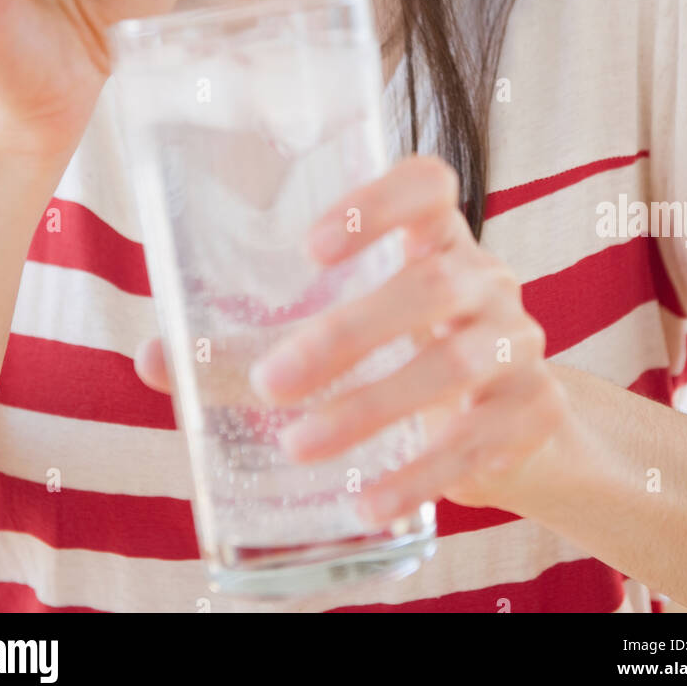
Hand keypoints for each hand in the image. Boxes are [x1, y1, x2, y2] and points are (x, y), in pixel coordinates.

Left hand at [135, 154, 569, 525]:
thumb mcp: (346, 334)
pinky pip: (479, 440)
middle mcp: (485, 278)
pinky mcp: (533, 411)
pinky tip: (368, 500)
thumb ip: (253, 342)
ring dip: (371, 407)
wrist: (513, 425)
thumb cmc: (406, 354)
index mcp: (437, 238)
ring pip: (454, 362)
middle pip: (430, 284)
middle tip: (272, 382)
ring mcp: (517, 342)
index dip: (377, 201)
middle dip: (347, 333)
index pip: (428, 185)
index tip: (310, 247)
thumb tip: (153, 358)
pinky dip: (419, 474)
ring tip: (300, 445)